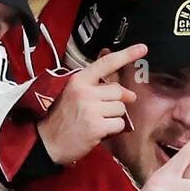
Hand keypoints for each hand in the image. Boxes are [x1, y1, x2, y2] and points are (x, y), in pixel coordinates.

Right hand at [37, 43, 146, 165]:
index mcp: (79, 80)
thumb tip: (127, 91)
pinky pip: (119, 124)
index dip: (126, 55)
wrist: (47, 142)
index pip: (106, 64)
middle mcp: (84, 92)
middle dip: (116, 102)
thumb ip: (97, 87)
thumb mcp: (74, 94)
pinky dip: (113, 129)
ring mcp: (90, 109)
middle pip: (118, 91)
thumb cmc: (63, 117)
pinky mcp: (96, 126)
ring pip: (121, 108)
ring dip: (114, 117)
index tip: (142, 48)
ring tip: (97, 121)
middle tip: (103, 111)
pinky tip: (99, 131)